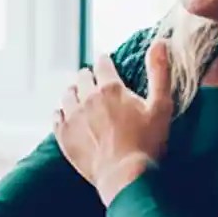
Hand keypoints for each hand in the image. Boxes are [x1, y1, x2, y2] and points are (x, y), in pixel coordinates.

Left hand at [54, 41, 173, 203]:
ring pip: (67, 95)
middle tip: (90, 77)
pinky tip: (64, 114)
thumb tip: (160, 42)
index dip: (104, 61)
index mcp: (111, 89)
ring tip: (77, 93)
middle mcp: (87, 99)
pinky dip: (60, 112)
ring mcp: (72, 117)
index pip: (103, 65)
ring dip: (73, 91)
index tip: (104, 59)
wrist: (125, 174)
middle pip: (82, 79)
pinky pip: (56, 117)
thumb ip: (159, 72)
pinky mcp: (63, 135)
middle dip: (88, 75)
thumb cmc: (148, 142)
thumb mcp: (161, 105)